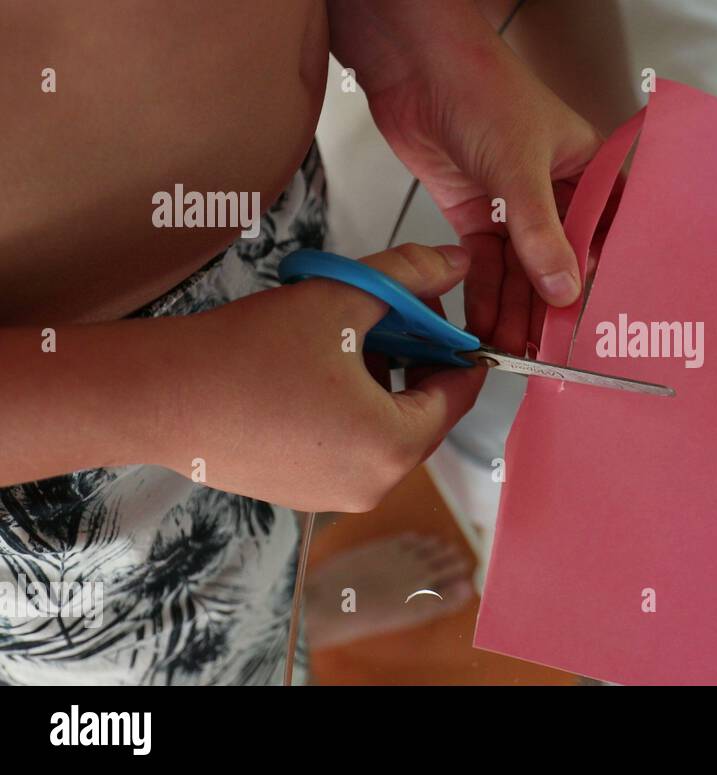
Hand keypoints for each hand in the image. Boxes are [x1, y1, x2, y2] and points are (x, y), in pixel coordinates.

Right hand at [163, 244, 485, 512]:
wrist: (157, 397)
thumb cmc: (249, 352)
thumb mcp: (343, 299)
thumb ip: (409, 277)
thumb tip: (458, 260)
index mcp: (394, 446)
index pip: (458, 393)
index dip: (457, 345)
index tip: (441, 310)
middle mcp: (374, 486)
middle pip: (424, 414)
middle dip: (418, 360)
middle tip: (394, 312)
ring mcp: (335, 497)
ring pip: (386, 430)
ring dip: (384, 382)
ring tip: (352, 334)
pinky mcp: (302, 493)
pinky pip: (350, 447)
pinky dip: (352, 409)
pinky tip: (321, 367)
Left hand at [328, 0, 601, 351]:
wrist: (412, 64)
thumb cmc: (480, 86)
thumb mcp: (518, 167)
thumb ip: (539, 233)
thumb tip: (564, 289)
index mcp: (585, 170)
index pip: (603, 236)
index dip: (599, 279)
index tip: (593, 323)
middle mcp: (553, 191)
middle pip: (559, 261)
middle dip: (550, 305)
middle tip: (545, 350)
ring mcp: (511, 203)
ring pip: (520, 269)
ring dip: (515, 307)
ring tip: (512, 349)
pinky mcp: (474, 212)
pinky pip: (486, 263)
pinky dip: (484, 292)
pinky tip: (485, 322)